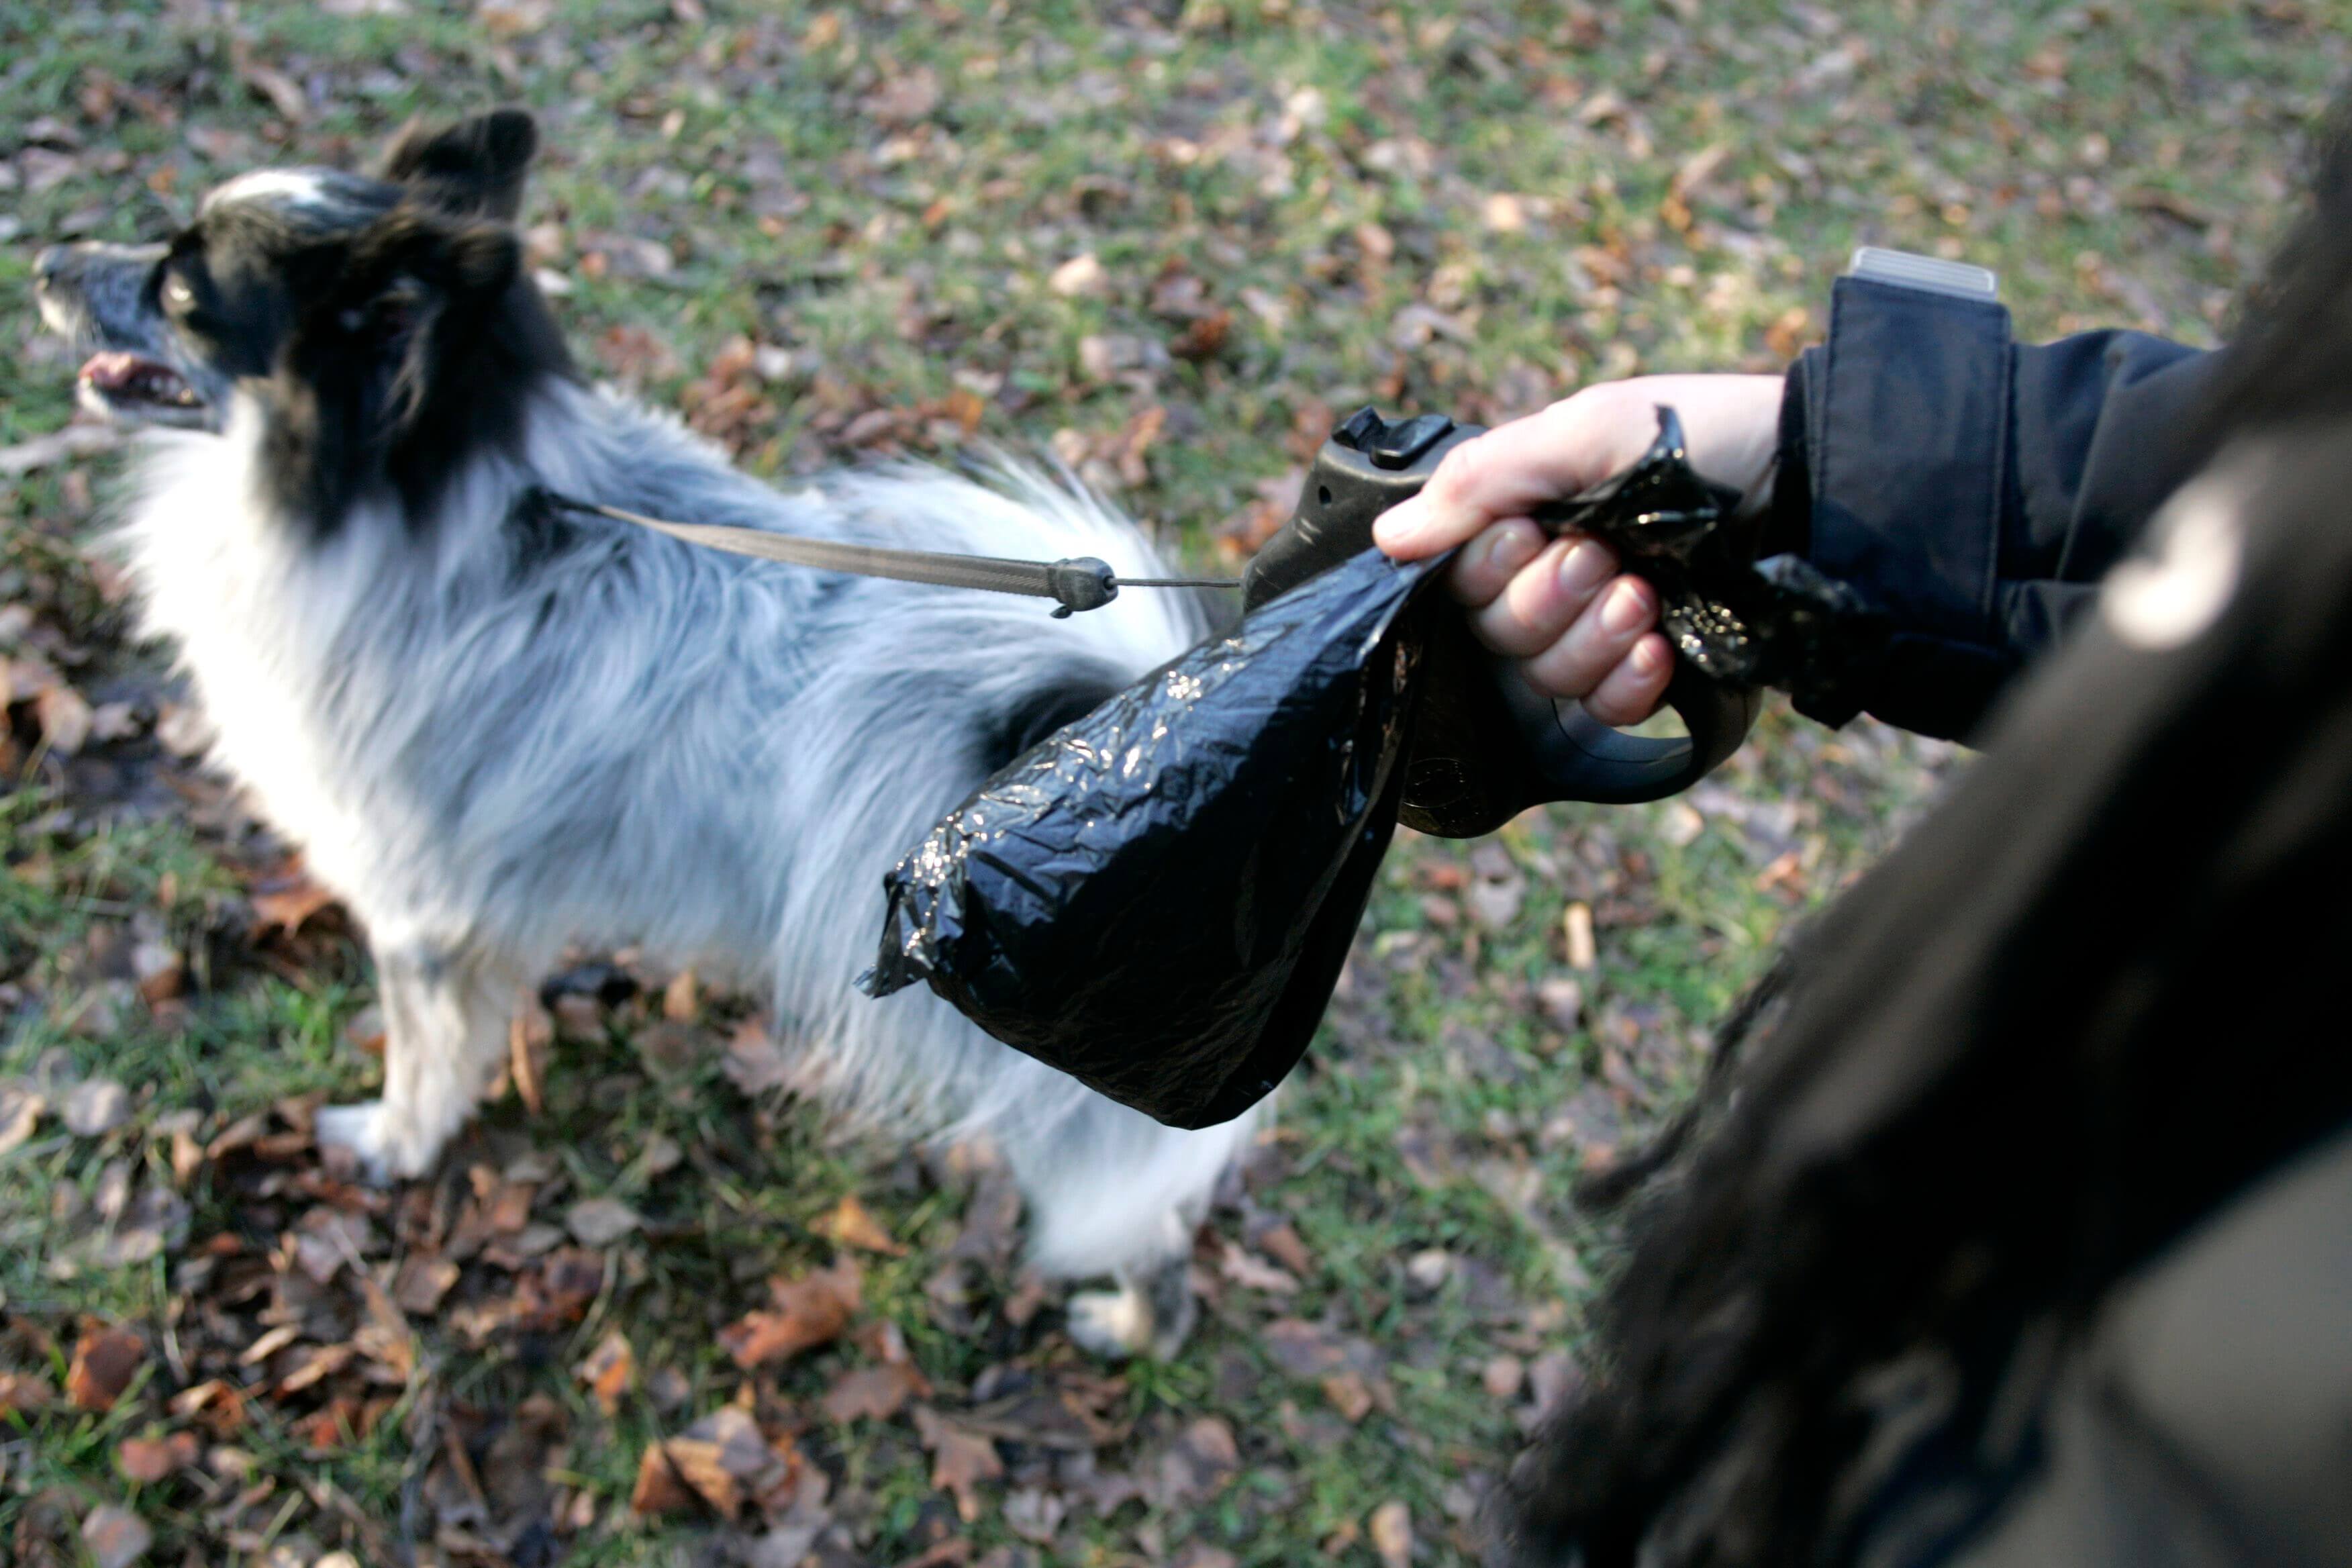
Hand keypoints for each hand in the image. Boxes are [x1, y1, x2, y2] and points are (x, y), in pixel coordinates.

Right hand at [1373, 374, 1783, 726]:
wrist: (1824, 489)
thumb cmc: (1707, 440)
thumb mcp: (1588, 431)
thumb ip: (1482, 481)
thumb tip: (1389, 537)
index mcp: (1536, 513)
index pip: (1459, 575)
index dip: (1484, 569)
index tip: (1528, 536)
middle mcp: (1561, 574)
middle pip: (1494, 634)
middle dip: (1544, 603)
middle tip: (1601, 562)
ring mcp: (1609, 629)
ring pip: (1544, 679)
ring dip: (1588, 642)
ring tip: (1642, 600)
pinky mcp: (1661, 674)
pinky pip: (1603, 714)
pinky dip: (1622, 687)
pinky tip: (1656, 653)